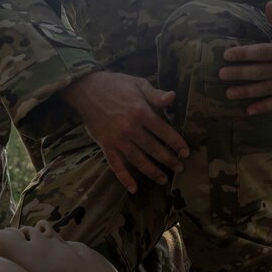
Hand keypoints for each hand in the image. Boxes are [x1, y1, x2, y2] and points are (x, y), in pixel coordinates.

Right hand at [61, 70, 188, 193]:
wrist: (86, 89)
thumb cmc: (115, 85)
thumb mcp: (138, 84)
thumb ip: (155, 94)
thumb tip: (173, 96)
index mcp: (141, 112)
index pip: (164, 131)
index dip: (176, 143)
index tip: (185, 153)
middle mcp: (130, 128)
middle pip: (153, 148)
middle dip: (168, 160)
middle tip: (180, 169)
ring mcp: (117, 139)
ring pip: (138, 159)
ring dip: (152, 171)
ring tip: (163, 179)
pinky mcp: (105, 145)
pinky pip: (115, 165)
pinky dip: (124, 178)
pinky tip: (133, 188)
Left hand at [219, 1, 271, 113]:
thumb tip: (269, 4)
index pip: (262, 52)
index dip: (244, 54)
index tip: (226, 54)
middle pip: (260, 72)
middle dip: (240, 74)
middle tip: (221, 74)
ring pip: (266, 89)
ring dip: (247, 92)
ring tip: (228, 93)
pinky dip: (264, 107)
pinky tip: (249, 111)